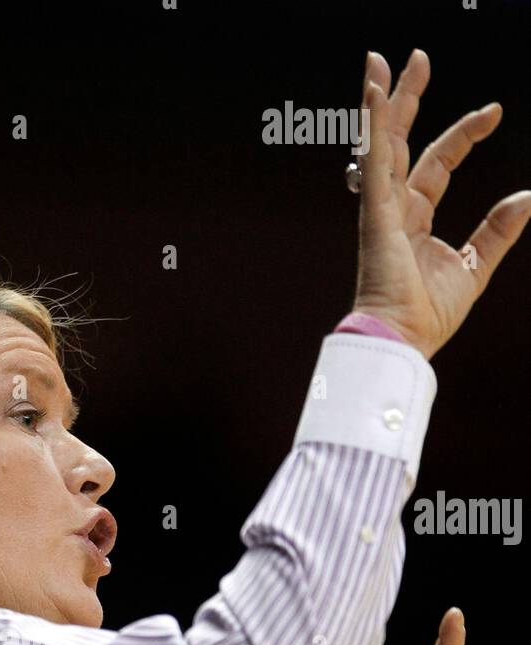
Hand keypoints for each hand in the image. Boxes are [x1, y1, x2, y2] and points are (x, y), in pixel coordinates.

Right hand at [352, 49, 530, 360]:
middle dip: (409, 99)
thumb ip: (497, 231)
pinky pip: (375, 161)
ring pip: (382, 143)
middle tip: (416, 60)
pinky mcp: (376, 212)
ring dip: (383, 101)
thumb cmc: (426, 316)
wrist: (401, 339)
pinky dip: (374, 127)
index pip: (439, 163)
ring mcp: (382, 208)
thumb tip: (526, 198)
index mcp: (413, 219)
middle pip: (402, 141)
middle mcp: (394, 208)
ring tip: (382, 62)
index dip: (466, 134)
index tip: (494, 113)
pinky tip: (377, 96)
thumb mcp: (474, 267)